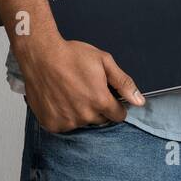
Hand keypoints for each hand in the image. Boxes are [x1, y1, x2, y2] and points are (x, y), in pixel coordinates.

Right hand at [16, 33, 145, 132]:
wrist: (41, 56)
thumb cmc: (71, 55)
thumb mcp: (104, 62)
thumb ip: (123, 83)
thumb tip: (139, 101)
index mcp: (100, 101)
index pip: (118, 115)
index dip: (116, 105)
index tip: (108, 96)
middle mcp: (84, 115)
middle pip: (101, 120)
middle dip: (98, 107)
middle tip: (86, 89)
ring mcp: (67, 121)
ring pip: (82, 123)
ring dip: (80, 112)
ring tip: (71, 92)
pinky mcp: (52, 124)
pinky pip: (64, 125)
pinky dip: (64, 116)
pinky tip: (60, 99)